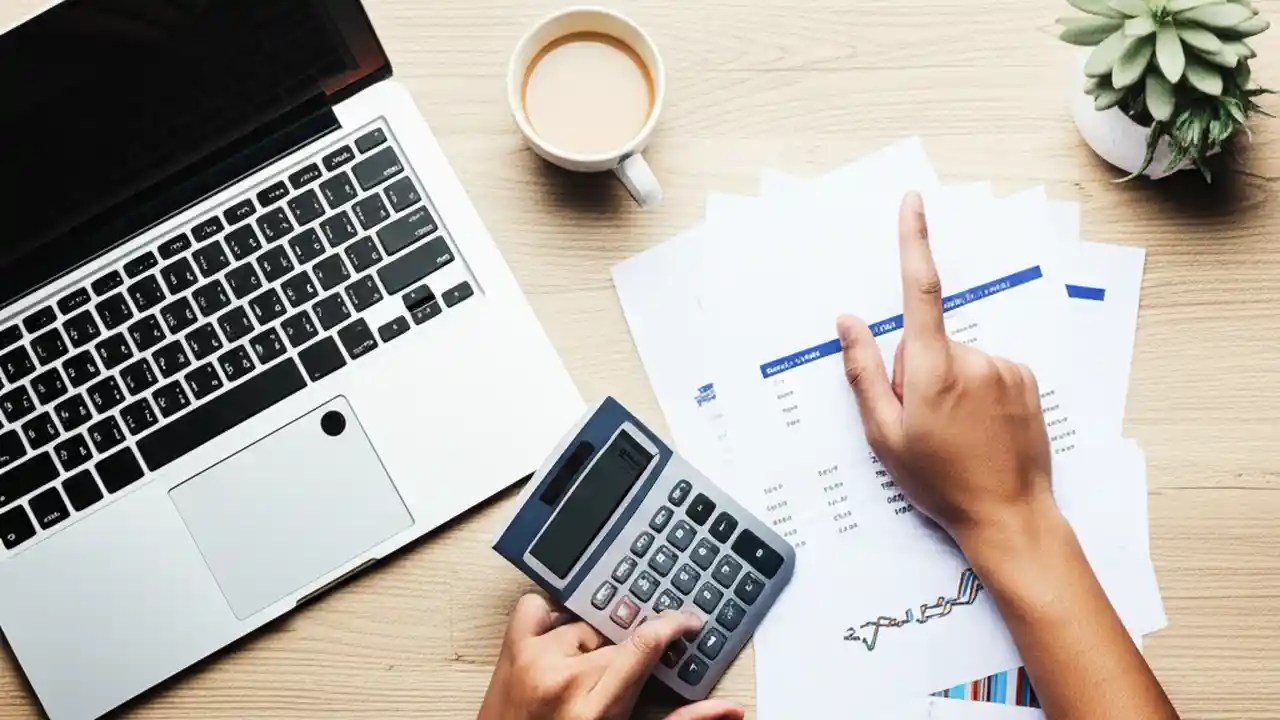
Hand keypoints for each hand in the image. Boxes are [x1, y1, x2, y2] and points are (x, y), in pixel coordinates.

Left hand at [478, 594, 744, 719]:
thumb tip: (730, 710)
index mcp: (597, 708)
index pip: (646, 643)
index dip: (674, 624)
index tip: (688, 622)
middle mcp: (564, 678)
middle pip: (617, 634)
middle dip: (625, 649)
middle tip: (613, 678)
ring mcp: (533, 660)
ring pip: (581, 621)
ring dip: (588, 640)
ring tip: (579, 676)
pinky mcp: (509, 650)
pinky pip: (534, 607)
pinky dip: (547, 618)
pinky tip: (554, 642)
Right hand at [836, 192, 1057, 556]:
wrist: (1009, 515)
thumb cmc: (940, 481)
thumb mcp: (884, 435)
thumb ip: (864, 373)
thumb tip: (848, 323)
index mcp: (932, 369)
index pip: (919, 290)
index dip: (914, 241)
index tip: (912, 204)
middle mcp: (972, 358)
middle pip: (928, 343)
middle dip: (917, 373)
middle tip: (923, 423)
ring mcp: (1004, 368)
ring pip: (958, 360)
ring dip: (949, 386)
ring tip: (954, 434)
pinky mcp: (1027, 380)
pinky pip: (987, 371)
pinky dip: (977, 393)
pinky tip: (978, 429)